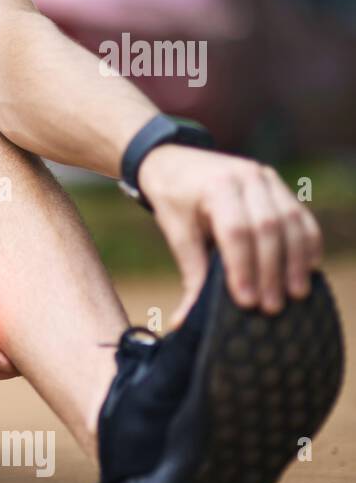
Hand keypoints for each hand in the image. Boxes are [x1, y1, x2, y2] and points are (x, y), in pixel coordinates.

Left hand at [139, 146, 322, 325]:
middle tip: (272, 306)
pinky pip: (300, 215)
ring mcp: (266, 179)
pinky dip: (307, 242)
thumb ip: (190, 271)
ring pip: (290, 221)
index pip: (236, 231)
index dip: (243, 268)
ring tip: (295, 294)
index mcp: (216, 186)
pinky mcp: (278, 186)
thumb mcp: (175, 232)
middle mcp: (246, 177)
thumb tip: (184, 320)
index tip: (246, 301)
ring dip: (296, 260)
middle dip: (272, 270)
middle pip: (268, 227)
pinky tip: (308, 268)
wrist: (174, 162)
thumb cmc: (174, 200)